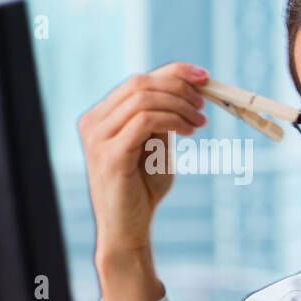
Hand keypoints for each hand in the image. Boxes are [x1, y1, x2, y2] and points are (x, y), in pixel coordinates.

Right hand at [80, 62, 208, 256]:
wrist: (129, 228)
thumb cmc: (144, 189)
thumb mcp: (157, 147)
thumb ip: (164, 121)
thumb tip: (187, 93)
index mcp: (103, 117)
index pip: (138, 80)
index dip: (173, 72)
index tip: (204, 77)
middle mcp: (94, 122)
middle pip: (140, 83)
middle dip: (179, 87)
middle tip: (205, 103)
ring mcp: (98, 137)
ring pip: (143, 99)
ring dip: (180, 105)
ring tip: (201, 121)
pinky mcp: (111, 154)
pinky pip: (145, 121)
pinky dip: (173, 120)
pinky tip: (190, 131)